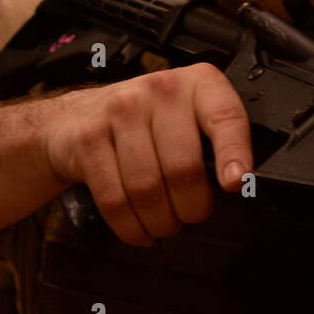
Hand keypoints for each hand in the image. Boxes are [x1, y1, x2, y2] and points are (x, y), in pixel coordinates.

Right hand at [43, 64, 251, 246]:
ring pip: (148, 189)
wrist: (75, 117)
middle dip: (192, 207)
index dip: (233, 153)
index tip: (236, 183)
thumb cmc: (146, 124)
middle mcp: (160, 91)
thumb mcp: (188, 116)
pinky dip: (131, 227)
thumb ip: (215, 141)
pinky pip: (115, 199)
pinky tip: (140, 230)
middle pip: (184, 167)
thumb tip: (238, 185)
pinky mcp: (88, 139)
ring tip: (165, 224)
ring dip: (161, 221)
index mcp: (198, 84)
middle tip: (191, 215)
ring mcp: (120, 111)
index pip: (225, 117)